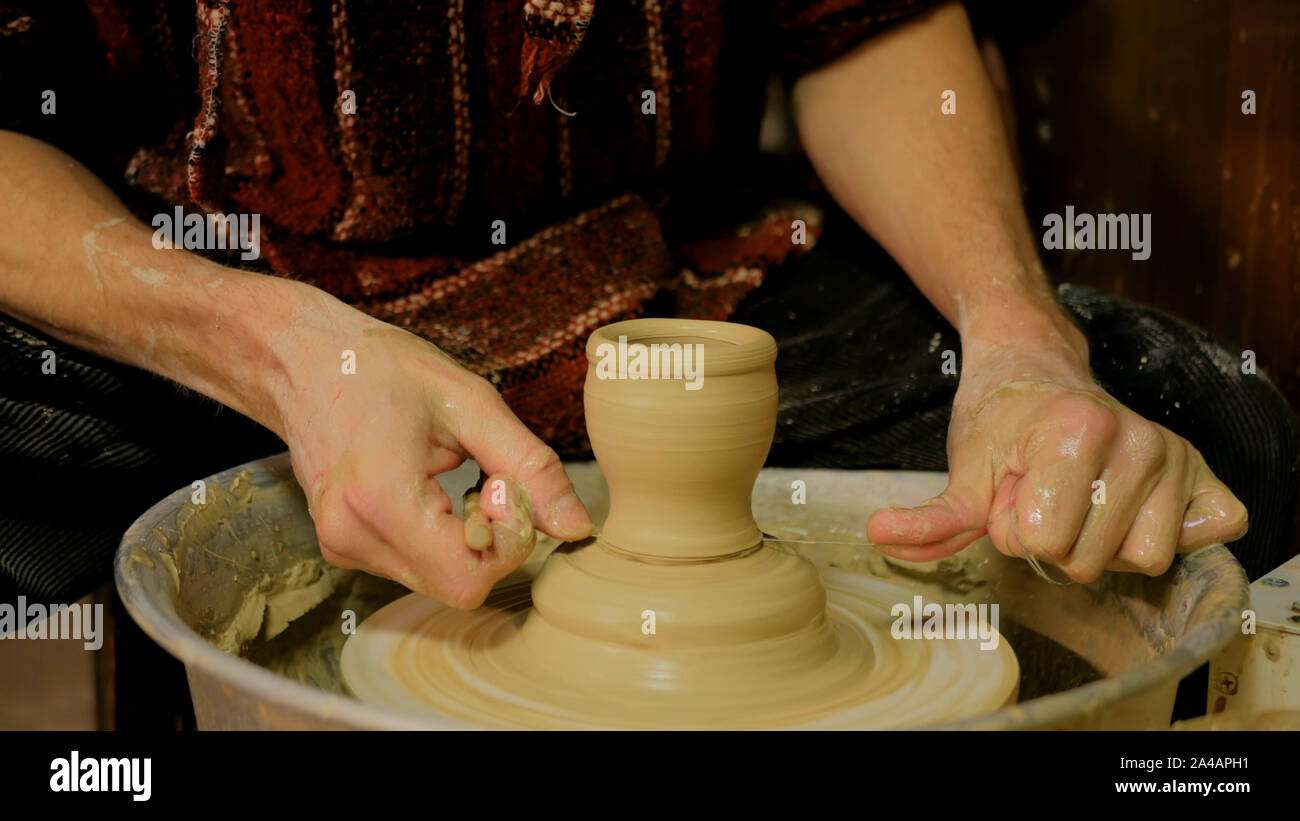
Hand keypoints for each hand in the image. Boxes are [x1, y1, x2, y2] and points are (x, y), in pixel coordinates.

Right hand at [264, 284, 593, 607]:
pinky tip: (432, 490)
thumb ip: (531, 467)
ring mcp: (342, 546)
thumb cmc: (382, 369)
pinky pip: (416, 566)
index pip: (471, 574)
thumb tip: (577, 526)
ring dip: (468, 539)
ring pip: (439, 580)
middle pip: (458, 584)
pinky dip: (442, 537)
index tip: (502, 481)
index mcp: (380, 498)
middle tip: (485, 478)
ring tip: (453, 478)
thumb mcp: (470, 403)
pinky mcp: (342, 547)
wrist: (301, 360)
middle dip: (493, 540)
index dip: (509, 539)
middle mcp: (352, 535)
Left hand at [867, 332, 1247, 581]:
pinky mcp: (1204, 469)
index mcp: (1076, 433)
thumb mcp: (964, 466)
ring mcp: (1175, 453)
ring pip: (1143, 560)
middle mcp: (1137, 438)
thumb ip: (933, 516)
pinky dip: (1169, 535)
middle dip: (1055, 540)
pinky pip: (1209, 534)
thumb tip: (879, 536)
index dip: (1016, 531)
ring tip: (1082, 500)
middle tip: (1046, 495)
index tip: (1014, 492)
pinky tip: (1133, 509)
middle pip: (1090, 560)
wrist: (1035, 367)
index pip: (1044, 543)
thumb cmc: (1000, 419)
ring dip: (1103, 543)